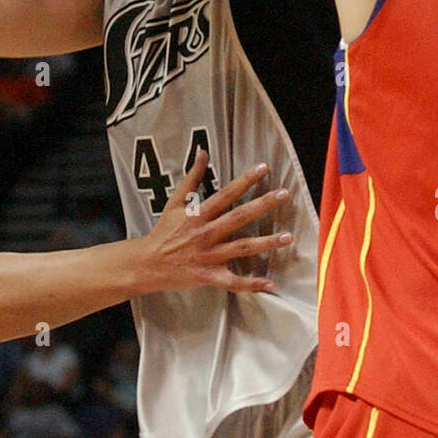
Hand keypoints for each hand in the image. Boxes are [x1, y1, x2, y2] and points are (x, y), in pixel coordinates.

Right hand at [144, 152, 292, 293]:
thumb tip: (202, 152)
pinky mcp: (210, 276)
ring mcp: (209, 256)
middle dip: (262, 205)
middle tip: (284, 195)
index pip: (226, 194)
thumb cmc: (164, 232)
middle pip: (238, 217)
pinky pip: (233, 282)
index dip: (245, 181)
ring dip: (266, 243)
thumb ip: (191, 177)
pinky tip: (270, 284)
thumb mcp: (174, 202)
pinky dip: (251, 284)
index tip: (263, 169)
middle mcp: (206, 234)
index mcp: (198, 215)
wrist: (148, 264)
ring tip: (288, 236)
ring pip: (242, 248)